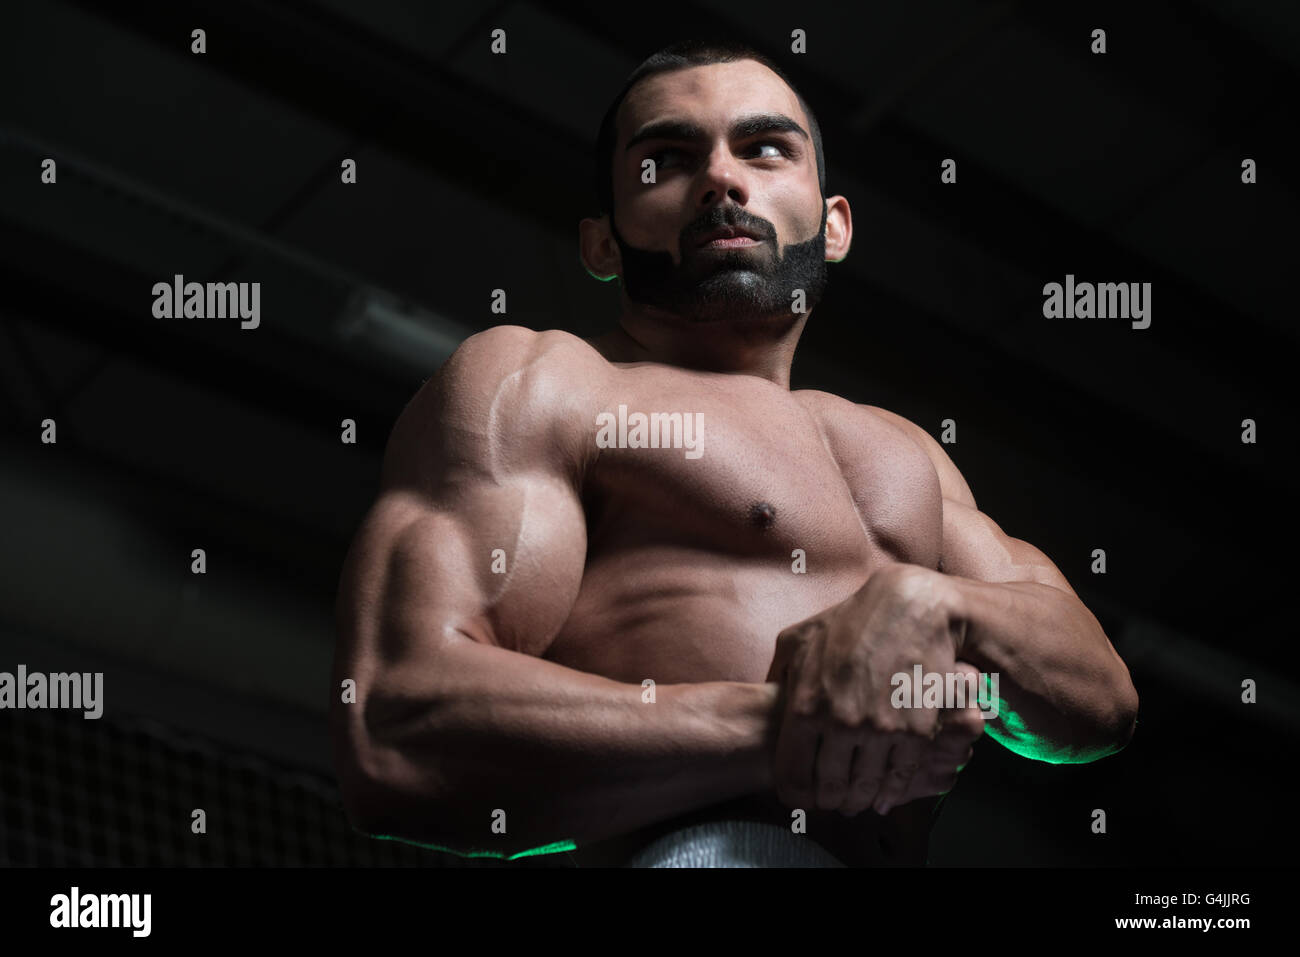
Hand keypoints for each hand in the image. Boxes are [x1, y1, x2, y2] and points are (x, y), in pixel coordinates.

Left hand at [765, 564, 980, 815]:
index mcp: (805, 705)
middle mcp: (840, 722)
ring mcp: (880, 729)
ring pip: (866, 788)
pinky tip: (886, 794)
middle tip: (834, 802)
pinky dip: (892, 791)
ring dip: (860, 800)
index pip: (794, 777)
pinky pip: (900, 776)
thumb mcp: (798, 639)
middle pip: (830, 790)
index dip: (798, 794)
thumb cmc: (849, 622)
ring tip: (858, 800)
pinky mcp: (916, 730)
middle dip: (830, 801)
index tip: (803, 796)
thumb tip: (765, 697)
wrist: (910, 607)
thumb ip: (776, 673)